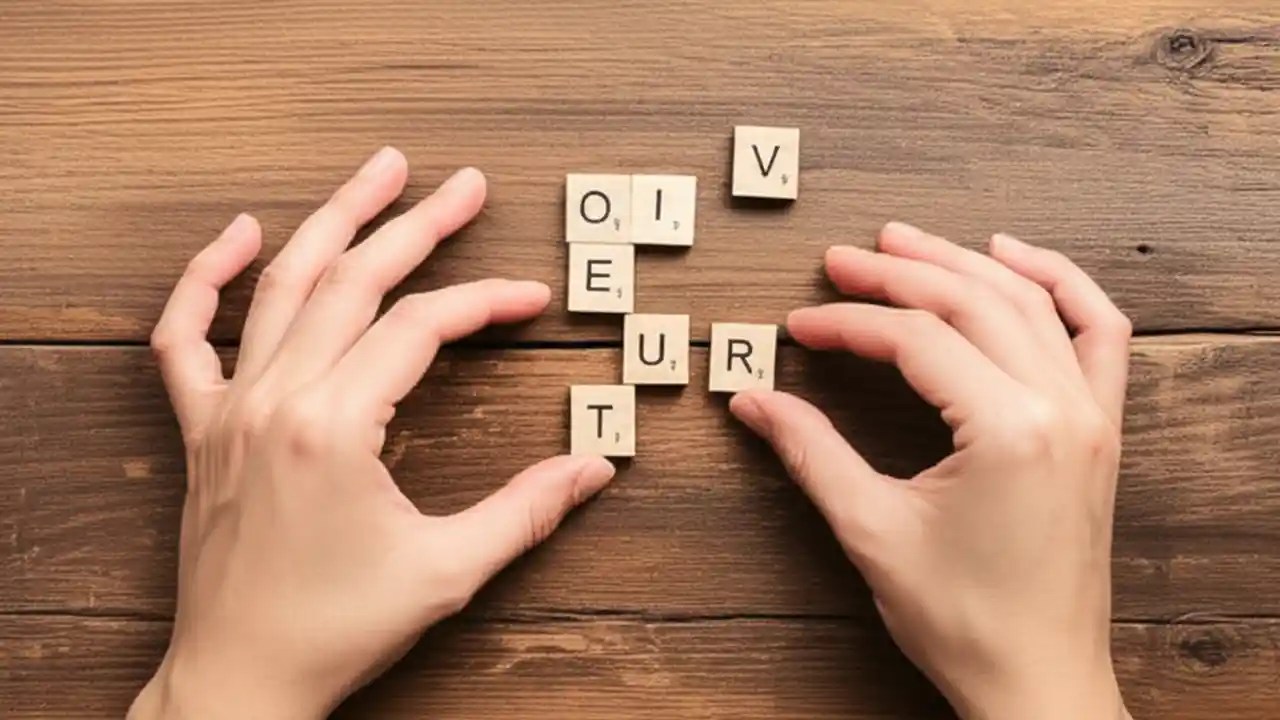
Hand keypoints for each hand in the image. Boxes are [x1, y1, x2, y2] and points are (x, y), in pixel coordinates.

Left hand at [129, 147, 614, 719]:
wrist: (241, 680)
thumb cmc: (334, 630)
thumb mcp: (447, 571)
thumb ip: (527, 511)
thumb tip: (595, 468)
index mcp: (334, 426)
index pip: (421, 327)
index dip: (484, 301)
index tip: (529, 299)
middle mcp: (276, 400)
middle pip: (355, 281)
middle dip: (417, 225)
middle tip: (463, 184)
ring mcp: (230, 408)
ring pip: (281, 286)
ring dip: (332, 220)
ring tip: (377, 171)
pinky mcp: (203, 429)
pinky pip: (185, 337)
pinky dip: (205, 278)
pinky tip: (241, 234)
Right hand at [731, 223, 1132, 719]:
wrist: (1037, 682)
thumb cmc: (965, 621)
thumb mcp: (872, 530)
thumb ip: (810, 453)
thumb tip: (754, 400)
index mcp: (1009, 430)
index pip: (915, 339)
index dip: (848, 324)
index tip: (801, 326)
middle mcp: (1061, 409)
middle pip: (973, 302)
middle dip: (899, 272)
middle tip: (841, 261)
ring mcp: (1091, 417)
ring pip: (1031, 302)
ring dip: (967, 263)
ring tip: (909, 241)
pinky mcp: (1100, 432)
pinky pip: (1099, 333)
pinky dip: (1060, 285)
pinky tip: (1017, 263)